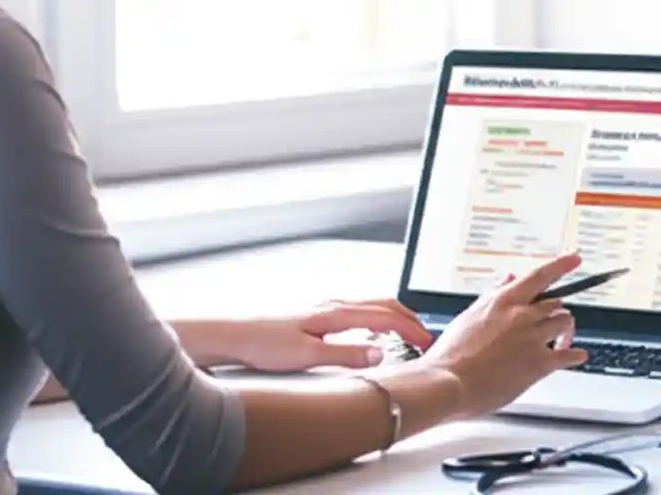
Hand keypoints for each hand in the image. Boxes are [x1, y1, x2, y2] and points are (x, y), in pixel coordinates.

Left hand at [222, 299, 434, 372]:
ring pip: (370, 305)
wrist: (233, 335)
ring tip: (406, 330)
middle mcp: (332, 305)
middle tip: (426, 335)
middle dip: (409, 318)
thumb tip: (379, 355)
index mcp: (335, 313)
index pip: (385, 317)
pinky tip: (369, 330)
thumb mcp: (307, 356)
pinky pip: (357, 309)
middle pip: (383, 304)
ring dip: (393, 315)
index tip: (427, 342)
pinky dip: (375, 317)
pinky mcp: (315, 314)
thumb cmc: (263, 343)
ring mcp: (324, 307)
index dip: (411, 329)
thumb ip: (345, 355)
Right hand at [419, 253, 587, 418]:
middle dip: (555, 311)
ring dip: (565, 331)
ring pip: (564, 323)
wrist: (449, 383)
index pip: (539, 276)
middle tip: (553, 320)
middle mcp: (521, 315)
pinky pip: (569, 354)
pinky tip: (575, 356)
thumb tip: (508, 280)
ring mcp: (533, 338)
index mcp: (503, 301)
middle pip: (554, 302)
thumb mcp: (469, 316)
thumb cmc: (452, 355)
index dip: (560, 265)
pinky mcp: (539, 363)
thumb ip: (492, 297)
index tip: (574, 260)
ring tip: (562, 340)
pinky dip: (575, 355)